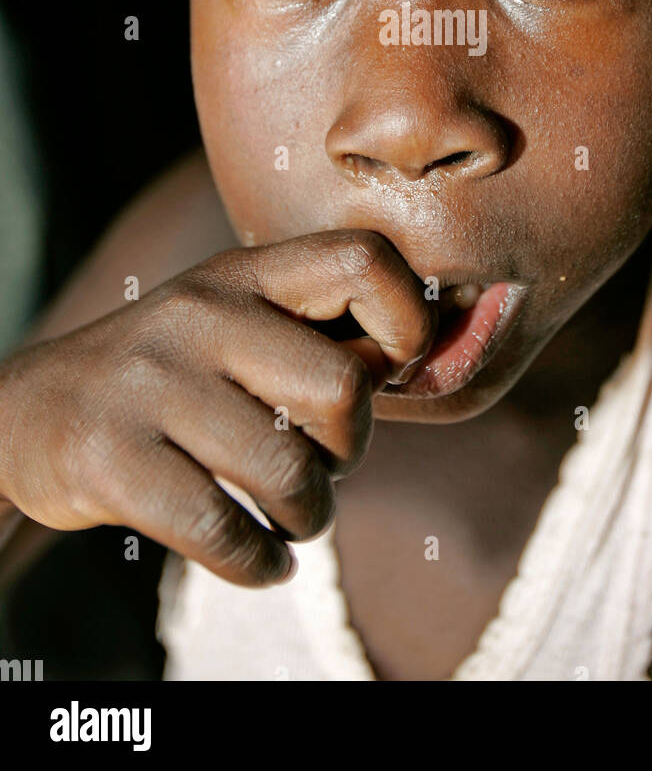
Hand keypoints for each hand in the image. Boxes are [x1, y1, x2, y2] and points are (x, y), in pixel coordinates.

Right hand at [0, 232, 433, 585]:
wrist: (29, 414)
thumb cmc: (170, 376)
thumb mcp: (234, 323)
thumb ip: (321, 330)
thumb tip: (440, 349)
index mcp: (243, 274)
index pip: (365, 259)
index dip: (407, 322)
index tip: (390, 372)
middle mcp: (200, 316)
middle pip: (343, 389)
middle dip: (353, 448)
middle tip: (326, 464)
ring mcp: (151, 385)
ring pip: (291, 474)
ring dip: (310, 516)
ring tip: (295, 518)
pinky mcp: (112, 460)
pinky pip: (226, 532)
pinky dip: (261, 563)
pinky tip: (263, 560)